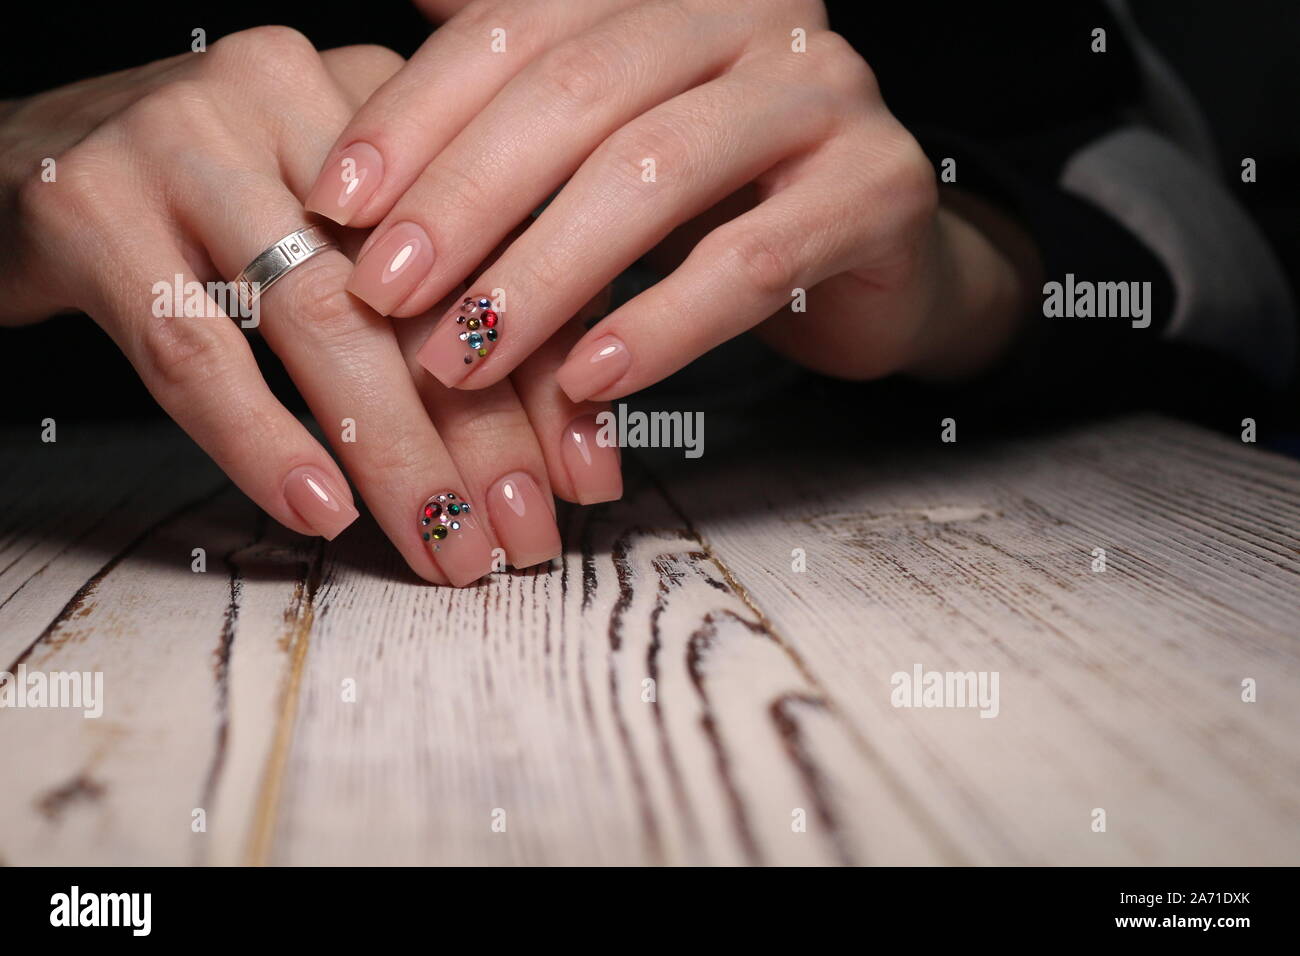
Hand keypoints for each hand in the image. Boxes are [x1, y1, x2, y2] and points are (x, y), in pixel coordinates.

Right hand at [0, 28, 620, 585]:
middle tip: (522, 538)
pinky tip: (321, 509)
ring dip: (394, 451)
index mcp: (385, 96)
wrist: (22, 163)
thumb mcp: (348, 234)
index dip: (552, 374)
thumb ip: (453, 310)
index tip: (588, 481)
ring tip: (444, 546)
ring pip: (319, 317)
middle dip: (486, 431)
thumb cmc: (220, 216)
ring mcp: (185, 139)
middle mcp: (294, 91)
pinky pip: (191, 346)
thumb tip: (573, 447)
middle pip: (418, 287)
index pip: (496, 250)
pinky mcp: (90, 204)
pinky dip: (263, 439)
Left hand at [305, 0, 1034, 401]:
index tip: (336, 203)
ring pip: (655, 172)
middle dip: (466, 199)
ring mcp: (823, 96)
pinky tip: (587, 382)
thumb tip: (397, 1)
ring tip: (466, 357)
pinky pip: (750, 260)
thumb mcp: (610, 129)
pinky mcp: (877, 188)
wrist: (872, 254)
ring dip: (544, 275)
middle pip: (579, 91)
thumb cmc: (719, 195)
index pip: (516, 27)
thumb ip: (521, 77)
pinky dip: (658, 325)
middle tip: (383, 294)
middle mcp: (749, 15)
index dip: (417, 113)